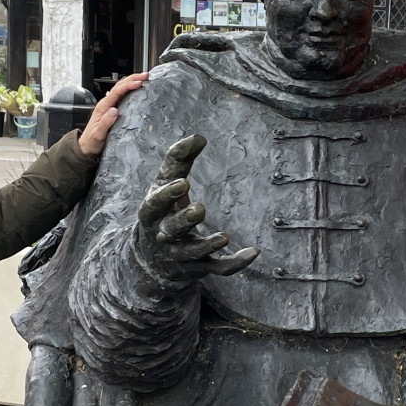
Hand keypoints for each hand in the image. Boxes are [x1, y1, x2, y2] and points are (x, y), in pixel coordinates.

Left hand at [76, 71, 148, 155]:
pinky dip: (130, 89)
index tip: (139, 83)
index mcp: (103, 107)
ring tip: (144, 78)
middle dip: (132, 78)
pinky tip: (138, 90)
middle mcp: (106, 104)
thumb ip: (106, 123)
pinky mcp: (113, 109)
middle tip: (146, 75)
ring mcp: (109, 106)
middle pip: (119, 86)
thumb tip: (114, 111)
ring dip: (132, 81)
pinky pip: (122, 96)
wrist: (87, 146)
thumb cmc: (92, 141)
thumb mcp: (98, 134)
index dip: (128, 86)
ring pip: (121, 89)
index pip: (116, 92)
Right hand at [134, 135, 259, 281]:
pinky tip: (254, 252)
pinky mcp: (199, 267)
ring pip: (194, 253)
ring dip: (208, 245)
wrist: (151, 259)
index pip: (155, 205)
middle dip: (184, 221)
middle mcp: (163, 236)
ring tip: (223, 237)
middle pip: (172, 230)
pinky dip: (235, 263)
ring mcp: (181, 255)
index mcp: (152, 214)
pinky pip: (218, 269)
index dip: (167, 195)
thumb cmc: (161, 210)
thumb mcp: (163, 184)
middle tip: (200, 209)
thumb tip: (199, 137)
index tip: (183, 182)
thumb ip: (177, 159)